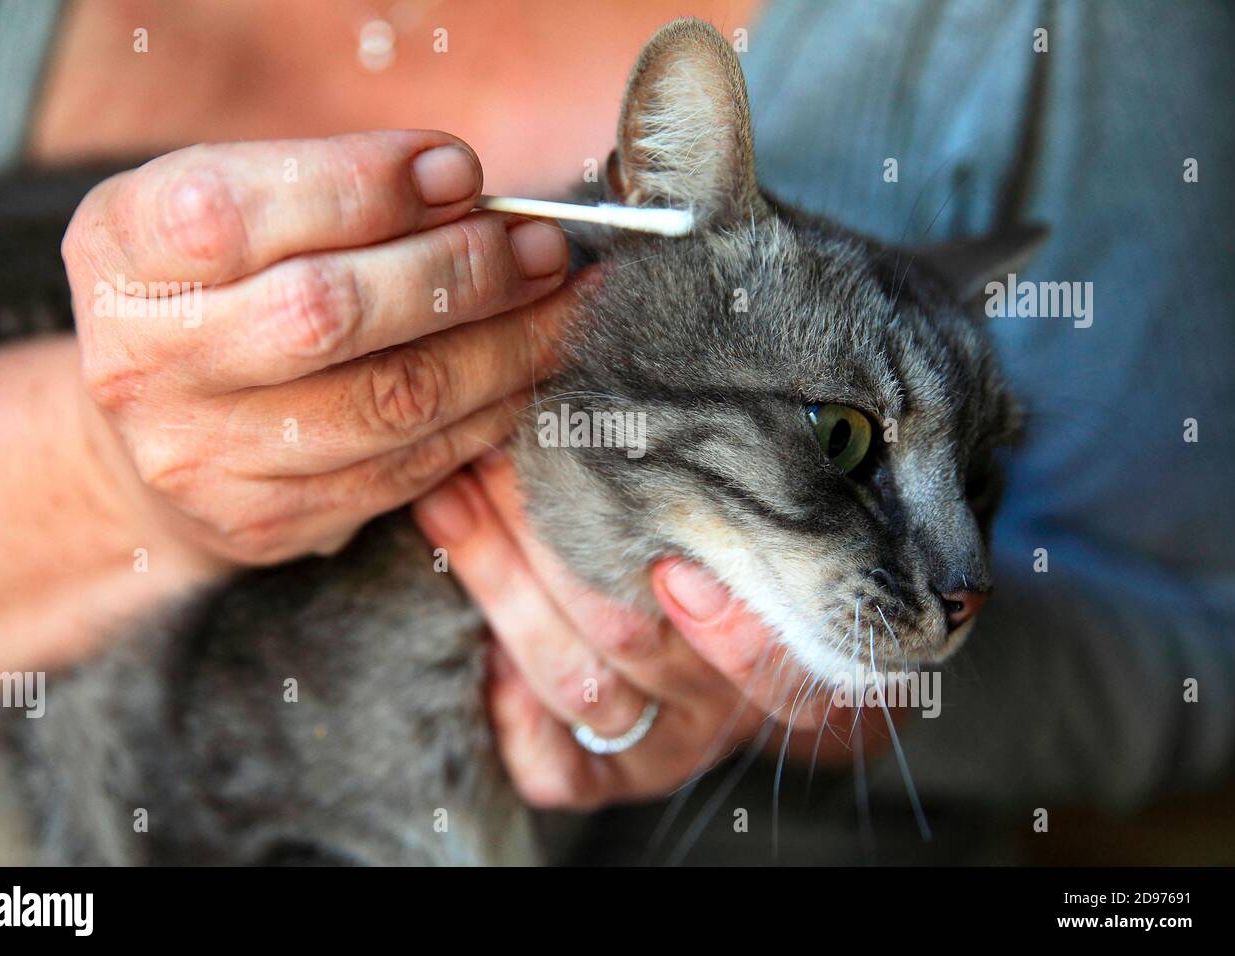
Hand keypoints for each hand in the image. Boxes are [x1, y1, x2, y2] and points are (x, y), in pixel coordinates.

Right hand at [65, 131, 570, 566]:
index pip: (238, 211)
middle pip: (326, 313)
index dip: (364, 186)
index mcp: (123, 250)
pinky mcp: (265, 522)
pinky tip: (527, 372)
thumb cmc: (219, 293)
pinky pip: (408, 467)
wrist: (153, 436)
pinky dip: (487, 413)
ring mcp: (200, 456)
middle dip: (459, 272)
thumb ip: (330, 192)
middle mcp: (143, 361)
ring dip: (502, 348)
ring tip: (560, 305)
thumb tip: (463, 189)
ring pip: (389, 401)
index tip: (459, 171)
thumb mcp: (235, 210)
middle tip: (537, 246)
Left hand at [413, 453, 854, 809]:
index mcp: (784, 635)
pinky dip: (513, 715)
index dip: (725, 629)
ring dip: (502, 589)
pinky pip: (558, 772)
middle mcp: (728, 699)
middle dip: (547, 542)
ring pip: (579, 685)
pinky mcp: (616, 775)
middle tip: (494, 452)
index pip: (775, 657)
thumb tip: (623, 370)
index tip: (668, 565)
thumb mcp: (746, 509)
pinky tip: (482, 652)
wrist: (743, 649)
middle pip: (632, 638)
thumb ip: (709, 477)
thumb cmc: (731, 546)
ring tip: (450, 501)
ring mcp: (670, 742)